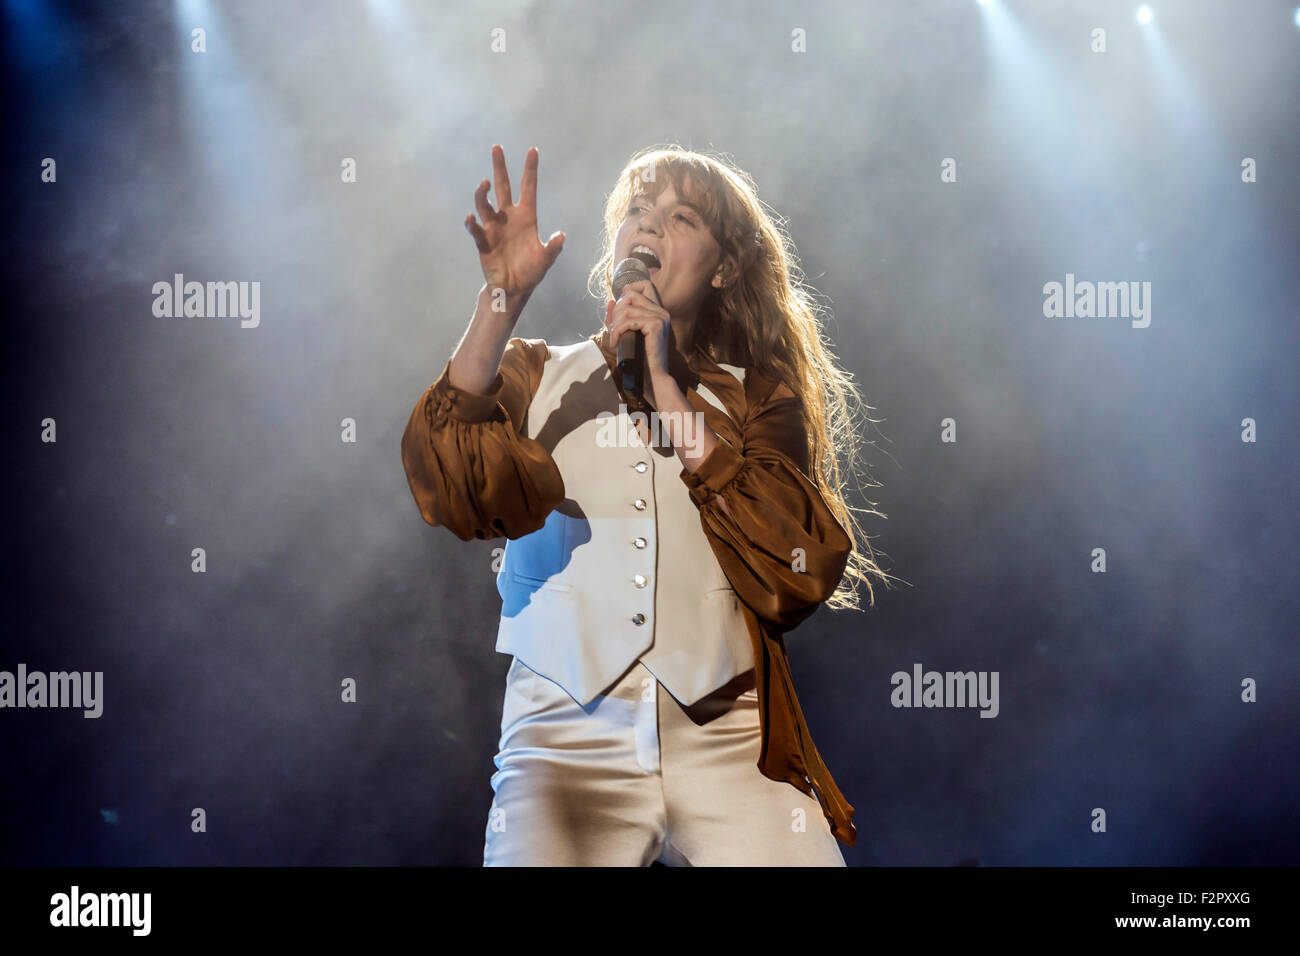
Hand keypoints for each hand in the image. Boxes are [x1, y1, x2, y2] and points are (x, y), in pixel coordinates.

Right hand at [464, 145, 564, 300]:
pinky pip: (475, 228)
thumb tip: (561, 235)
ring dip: (483, 193)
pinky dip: (472, 223)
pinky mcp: (483, 240)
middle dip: (500, 167)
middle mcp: (509, 217)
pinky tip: (471, 218)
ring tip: (484, 184)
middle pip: (503, 187)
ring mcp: (494, 227)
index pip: (528, 188)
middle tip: (497, 147)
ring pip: (485, 203)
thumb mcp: (545, 260)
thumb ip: (553, 248)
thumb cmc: (531, 273)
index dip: (530, 170)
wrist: (512, 289)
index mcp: (527, 217)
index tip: (532, 150)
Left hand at [605, 279, 670, 383]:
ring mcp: (660, 317)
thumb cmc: (640, 359)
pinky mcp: (656, 326)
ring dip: (615, 324)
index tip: (619, 309)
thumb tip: (611, 301)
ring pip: (627, 309)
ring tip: (614, 338)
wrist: (652, 378)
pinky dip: (617, 331)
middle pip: (631, 295)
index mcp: (658, 312)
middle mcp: (662, 311)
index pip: (645, 285)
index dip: (628, 290)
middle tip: (613, 329)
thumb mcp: (626, 334)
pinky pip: (629, 321)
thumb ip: (618, 317)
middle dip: (616, 311)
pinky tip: (616, 343)